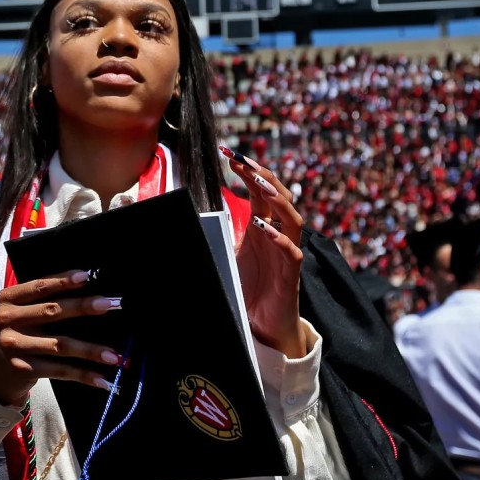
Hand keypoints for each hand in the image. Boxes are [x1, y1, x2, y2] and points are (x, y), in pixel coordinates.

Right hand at [0, 269, 122, 406]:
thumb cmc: (21, 333)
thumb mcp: (22, 312)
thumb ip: (43, 300)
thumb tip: (89, 291)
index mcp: (7, 299)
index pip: (39, 286)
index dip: (63, 280)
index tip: (87, 276)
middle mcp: (6, 320)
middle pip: (51, 311)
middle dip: (84, 307)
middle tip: (111, 304)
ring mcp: (14, 346)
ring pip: (60, 345)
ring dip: (91, 350)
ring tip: (114, 355)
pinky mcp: (23, 369)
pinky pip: (59, 370)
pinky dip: (83, 374)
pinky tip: (102, 378)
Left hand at [219, 146, 304, 356]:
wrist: (262, 325)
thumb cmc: (247, 289)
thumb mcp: (227, 256)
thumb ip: (218, 236)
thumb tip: (187, 222)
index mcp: (263, 227)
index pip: (261, 192)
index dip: (249, 172)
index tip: (230, 154)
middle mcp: (278, 235)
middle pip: (279, 196)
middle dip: (263, 175)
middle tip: (243, 159)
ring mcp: (286, 252)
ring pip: (292, 219)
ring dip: (277, 199)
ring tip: (260, 183)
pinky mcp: (290, 274)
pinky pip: (291, 251)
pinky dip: (279, 239)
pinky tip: (264, 228)